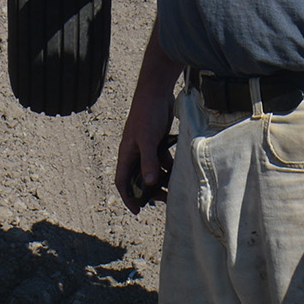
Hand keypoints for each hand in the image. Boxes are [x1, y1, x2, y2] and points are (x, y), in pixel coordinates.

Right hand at [115, 85, 175, 213]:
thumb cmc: (147, 114)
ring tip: (176, 190)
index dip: (128, 197)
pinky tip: (181, 173)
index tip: (137, 210)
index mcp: (126, 154)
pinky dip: (170, 168)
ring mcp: (147, 148)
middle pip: (139, 179)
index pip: (122, 181)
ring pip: (153, 171)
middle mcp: (135, 153)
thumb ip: (148, 161)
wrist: (156, 93)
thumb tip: (149, 183)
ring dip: (163, 181)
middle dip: (150, 192)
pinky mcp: (158, 142)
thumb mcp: (146, 139)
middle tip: (165, 201)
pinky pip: (163, 161)